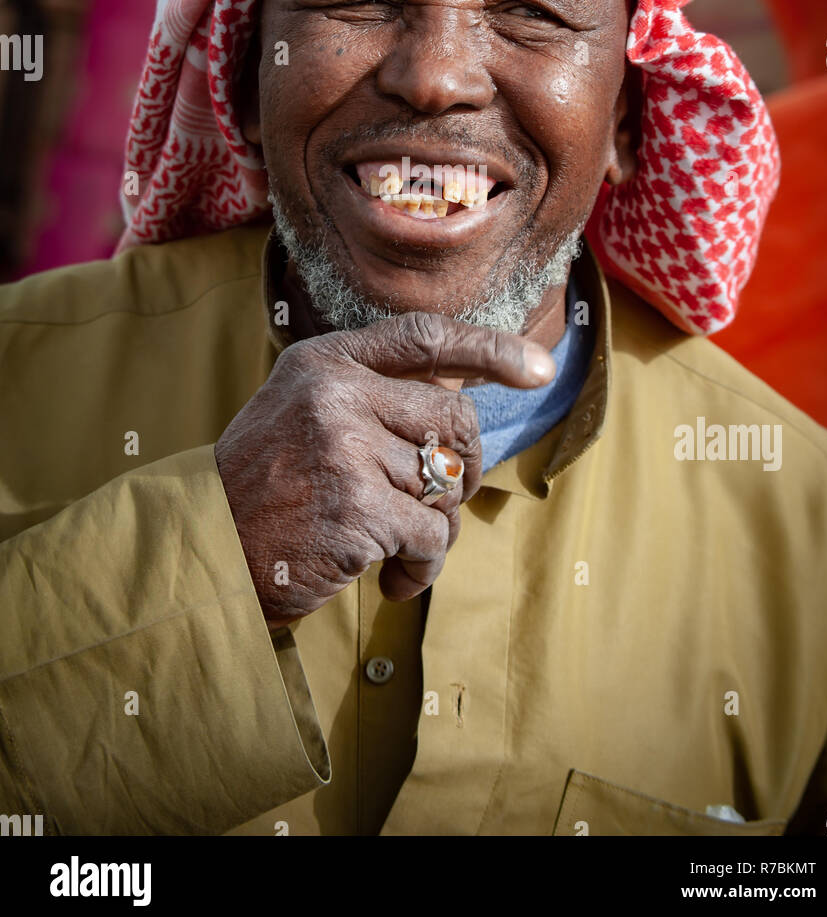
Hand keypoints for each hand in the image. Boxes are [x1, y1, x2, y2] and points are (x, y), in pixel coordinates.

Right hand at [214, 312, 555, 626]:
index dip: (489, 348)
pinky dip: (421, 569)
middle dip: (465, 466)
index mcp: (325, 362)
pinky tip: (389, 579)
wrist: (199, 550)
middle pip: (454, 416)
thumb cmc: (262, 489)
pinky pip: (431, 538)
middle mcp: (336, 394)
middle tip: (440, 503)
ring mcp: (346, 449)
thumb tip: (461, 414)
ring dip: (434, 529)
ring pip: (446, 484)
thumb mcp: (302, 413)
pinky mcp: (357, 509)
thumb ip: (368, 399)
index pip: (424, 337)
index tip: (537, 365)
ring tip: (397, 551)